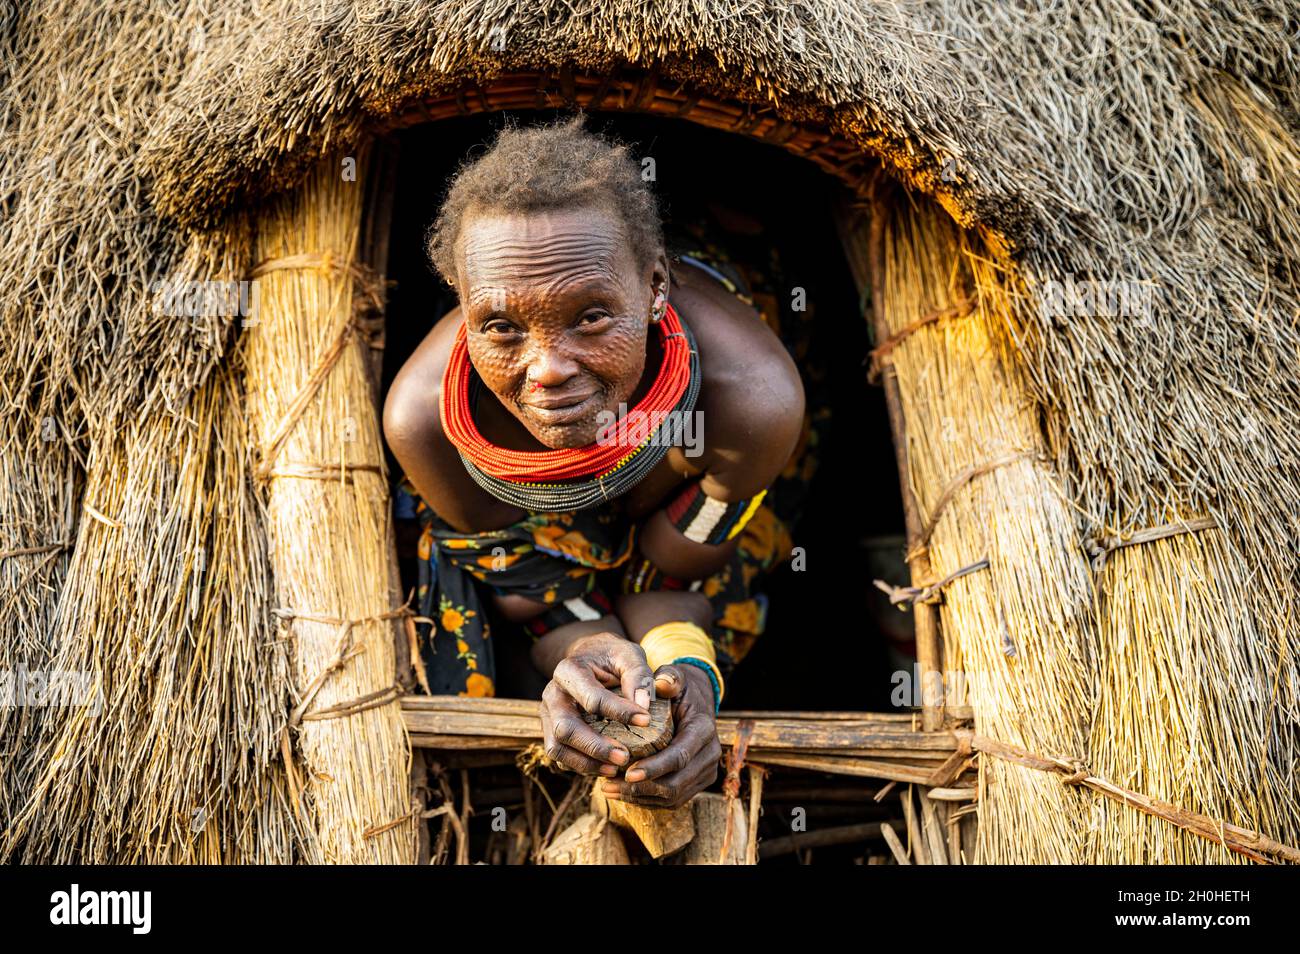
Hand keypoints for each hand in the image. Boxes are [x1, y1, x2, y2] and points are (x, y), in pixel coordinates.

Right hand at [539, 632, 654, 775]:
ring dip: (586, 763)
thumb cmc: (612, 656)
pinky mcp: (551, 729)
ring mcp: (548, 714)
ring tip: (615, 769)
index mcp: (569, 670)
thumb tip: (644, 705)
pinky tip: (605, 768)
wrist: (590, 656)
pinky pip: (559, 755)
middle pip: (566, 728)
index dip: (620, 712)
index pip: (592, 698)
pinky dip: (580, 766)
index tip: (646, 721)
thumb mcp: (629, 655)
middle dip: (595, 747)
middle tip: (625, 757)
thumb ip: (639, 675)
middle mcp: (552, 693)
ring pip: (557, 747)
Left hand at [598, 664, 720, 808]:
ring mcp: (705, 772)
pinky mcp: (696, 783)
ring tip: (608, 788)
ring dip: (639, 797)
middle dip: (641, 788)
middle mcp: (709, 754)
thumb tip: (661, 682)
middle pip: (675, 784)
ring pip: (672, 797)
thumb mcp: (675, 678)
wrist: (696, 701)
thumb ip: (670, 678)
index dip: (655, 768)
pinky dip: (646, 799)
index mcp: (704, 729)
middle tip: (609, 784)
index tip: (628, 773)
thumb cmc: (679, 689)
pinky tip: (621, 792)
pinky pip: (672, 800)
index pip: (680, 756)